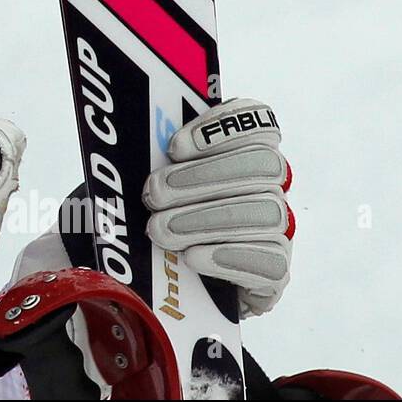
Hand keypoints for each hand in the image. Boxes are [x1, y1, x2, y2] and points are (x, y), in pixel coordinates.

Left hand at [144, 98, 293, 317]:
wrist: (169, 280)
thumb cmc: (158, 217)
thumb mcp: (148, 183)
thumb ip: (150, 160)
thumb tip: (123, 145)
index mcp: (241, 150)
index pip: (255, 121)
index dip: (221, 128)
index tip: (175, 147)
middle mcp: (268, 185)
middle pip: (262, 166)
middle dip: (202, 177)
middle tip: (153, 194)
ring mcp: (277, 228)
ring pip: (265, 212)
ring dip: (205, 219)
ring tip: (160, 231)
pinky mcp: (275, 271)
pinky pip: (270, 260)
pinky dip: (227, 256)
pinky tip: (194, 257)